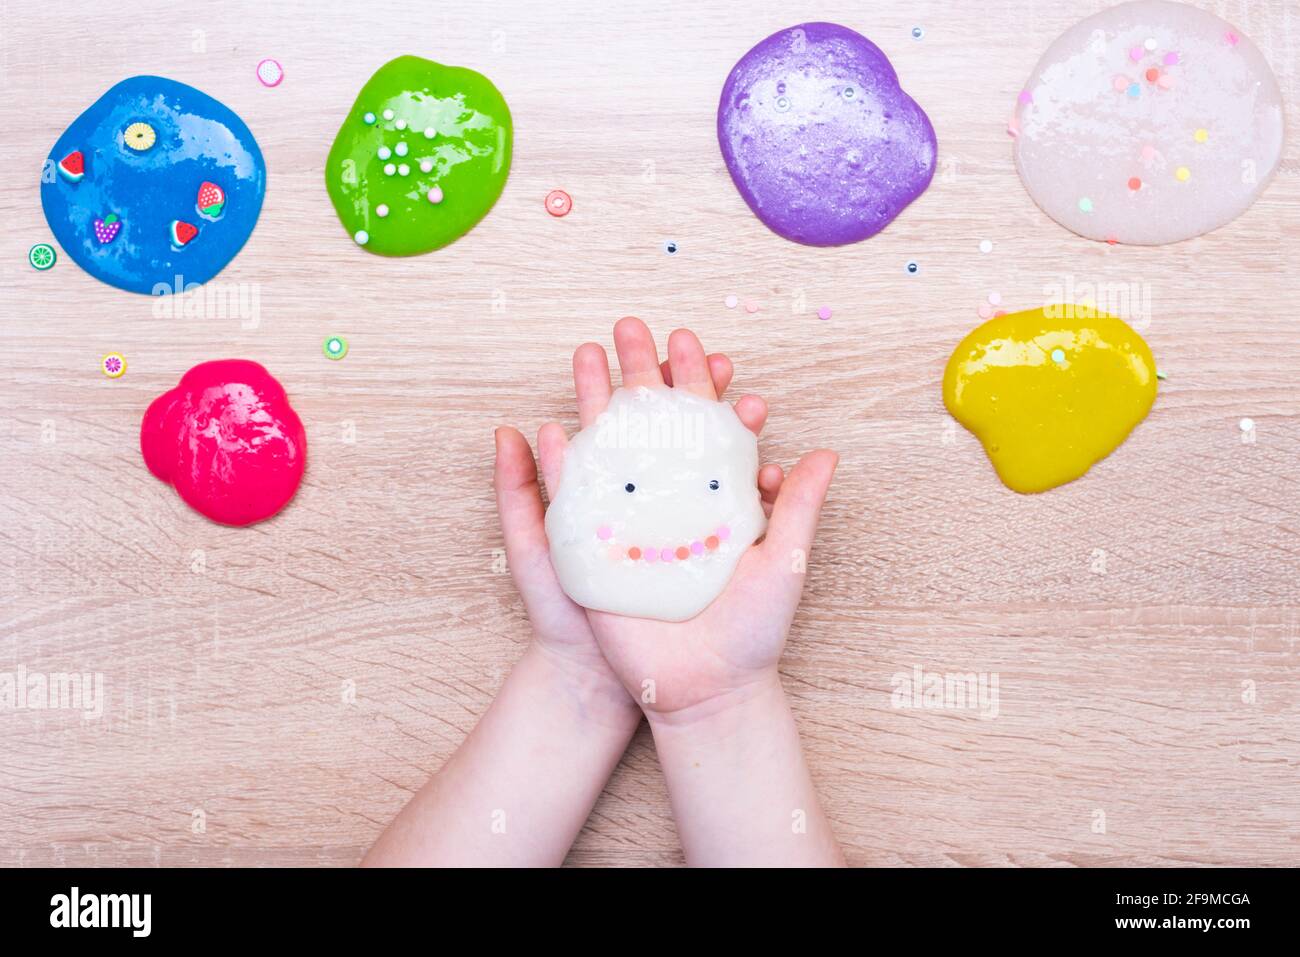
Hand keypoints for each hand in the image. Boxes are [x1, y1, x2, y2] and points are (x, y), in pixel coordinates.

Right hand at [537, 317, 837, 718]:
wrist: (708, 690)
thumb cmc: (753, 630)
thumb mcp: (787, 562)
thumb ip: (802, 509)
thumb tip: (825, 453)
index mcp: (714, 495)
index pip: (703, 424)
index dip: (696, 382)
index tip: (689, 341)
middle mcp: (670, 500)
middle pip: (650, 425)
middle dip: (639, 374)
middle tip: (628, 326)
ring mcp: (631, 523)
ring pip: (608, 452)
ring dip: (595, 404)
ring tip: (584, 358)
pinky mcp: (599, 553)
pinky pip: (575, 504)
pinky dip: (563, 468)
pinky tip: (553, 429)